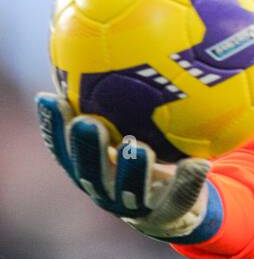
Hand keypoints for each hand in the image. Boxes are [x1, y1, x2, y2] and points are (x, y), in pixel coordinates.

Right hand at [35, 92, 211, 238]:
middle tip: (87, 122)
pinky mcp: (169, 214)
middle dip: (85, 148)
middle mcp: (107, 189)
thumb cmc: (148, 155)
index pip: (62, 148)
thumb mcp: (129, 129)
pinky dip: (188, 181)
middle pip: (88, 172)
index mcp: (91, 169)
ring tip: (138, 148)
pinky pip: (180, 197)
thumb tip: (103, 44)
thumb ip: (116, 97)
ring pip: (129, 191)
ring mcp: (137, 207)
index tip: (48, 97)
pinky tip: (200, 163)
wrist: (180, 207)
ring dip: (132, 170)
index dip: (51, 126)